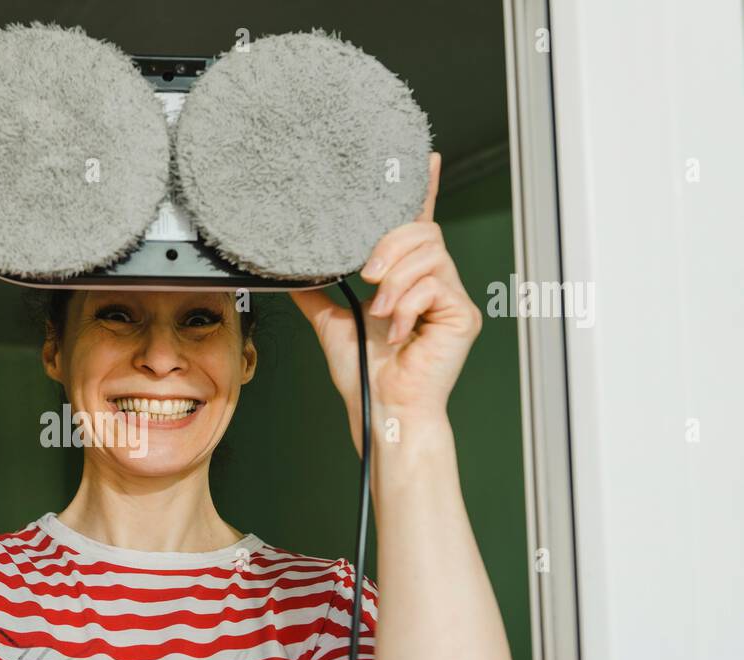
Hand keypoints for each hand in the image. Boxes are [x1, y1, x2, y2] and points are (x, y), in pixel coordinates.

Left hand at [289, 153, 481, 454]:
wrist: (382, 408)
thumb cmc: (365, 374)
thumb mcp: (331, 323)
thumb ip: (317, 293)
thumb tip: (289, 273)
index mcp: (407, 280)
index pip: (417, 225)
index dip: (422, 190)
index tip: (425, 158)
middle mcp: (433, 284)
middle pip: (424, 233)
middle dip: (391, 246)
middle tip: (367, 276)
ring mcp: (450, 299)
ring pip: (429, 255)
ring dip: (396, 279)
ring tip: (380, 310)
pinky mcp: (462, 315)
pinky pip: (436, 285)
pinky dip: (408, 304)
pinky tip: (398, 328)